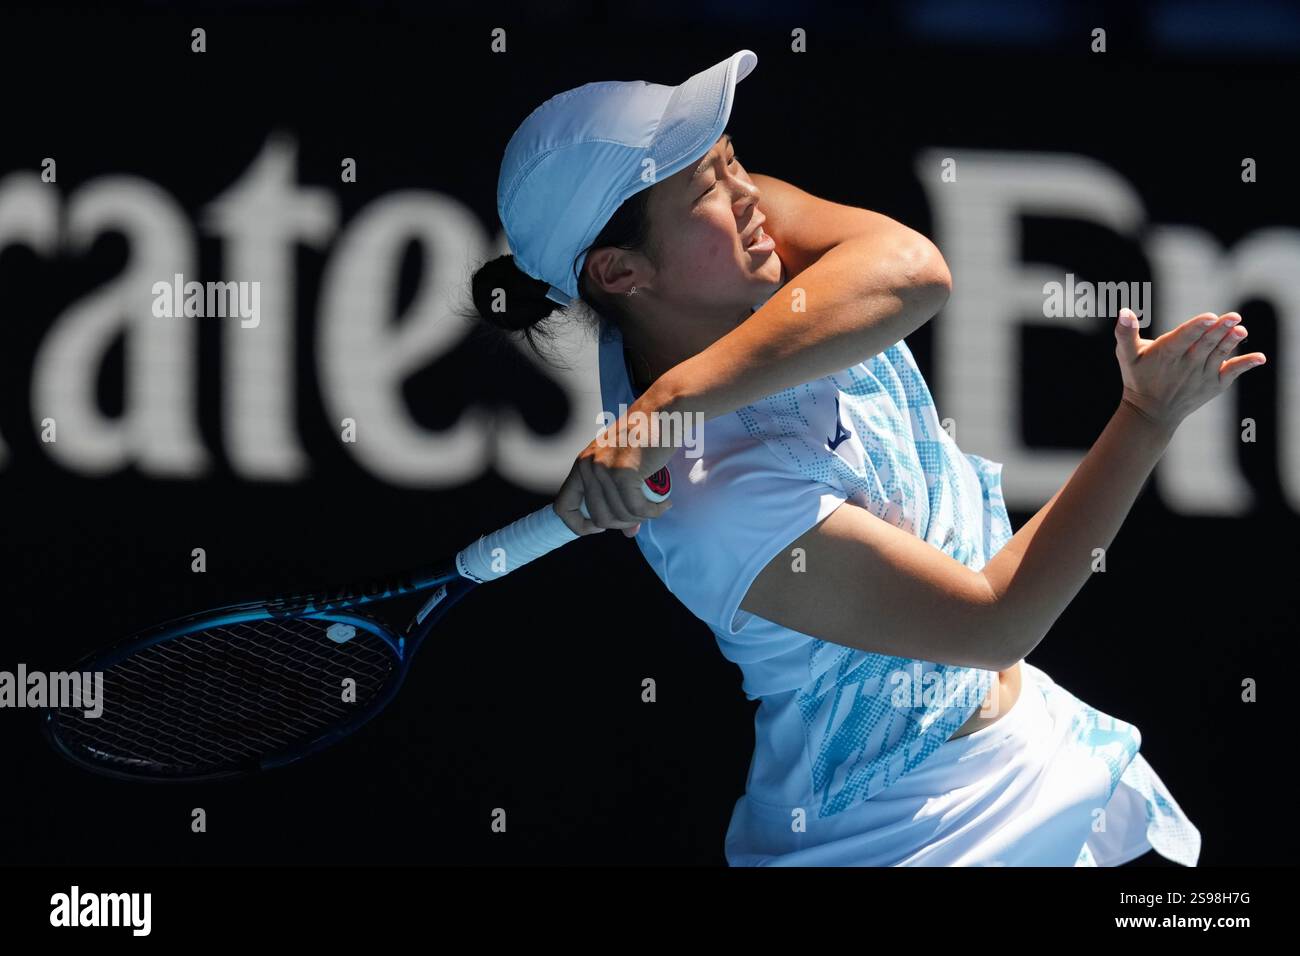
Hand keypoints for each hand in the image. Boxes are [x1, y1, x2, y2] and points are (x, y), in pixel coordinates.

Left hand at [553, 414, 675, 537]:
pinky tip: (664, 504)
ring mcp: (603, 469)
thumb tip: (629, 532)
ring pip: (619, 515)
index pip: (562, 508)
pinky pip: (636, 508)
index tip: (599, 528)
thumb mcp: (625, 467)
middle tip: (642, 515)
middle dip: (622, 523)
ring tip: (657, 506)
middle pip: (598, 517)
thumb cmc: (646, 439)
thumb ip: (622, 499)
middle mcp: (587, 467)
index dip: (578, 525)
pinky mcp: (623, 472)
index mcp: (581, 465)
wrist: (663, 413)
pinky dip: (653, 512)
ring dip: (642, 517)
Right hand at [1114, 308, 1266, 430]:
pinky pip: (1232, 372)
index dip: (1196, 327)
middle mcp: (1186, 365)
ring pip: (1219, 355)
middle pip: (1206, 344)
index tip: (1209, 317)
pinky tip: (1260, 358)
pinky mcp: (1214, 384)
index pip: (1184, 338)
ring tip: (1241, 329)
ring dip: (1232, 342)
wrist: (1151, 412)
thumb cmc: (1138, 378)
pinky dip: (1245, 365)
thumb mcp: (1126, 355)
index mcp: (1166, 354)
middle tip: (1234, 316)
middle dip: (1220, 330)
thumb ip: (1125, 333)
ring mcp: (1202, 376)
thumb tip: (1124, 311)